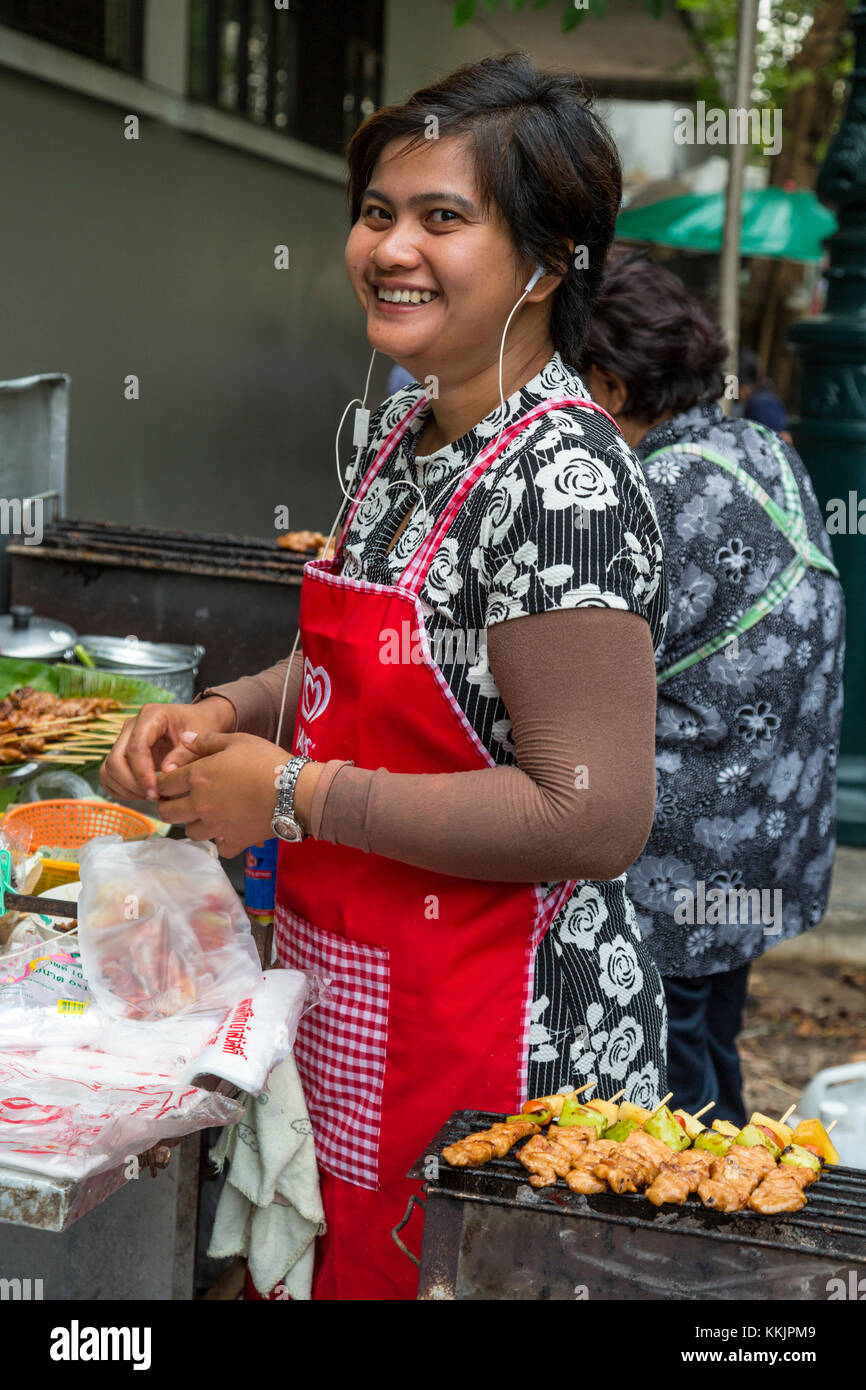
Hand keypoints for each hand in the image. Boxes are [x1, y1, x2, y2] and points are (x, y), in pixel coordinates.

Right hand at [99, 696, 235, 802]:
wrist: (199, 720)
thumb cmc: (201, 726)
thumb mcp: (201, 738)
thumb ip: (184, 754)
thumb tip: (166, 771)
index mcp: (151, 715)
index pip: (136, 748)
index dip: (143, 774)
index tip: (156, 793)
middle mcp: (132, 725)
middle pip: (115, 760)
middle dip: (132, 785)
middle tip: (155, 797)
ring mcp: (124, 738)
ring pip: (108, 770)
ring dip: (126, 789)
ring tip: (152, 796)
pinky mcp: (122, 752)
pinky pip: (109, 775)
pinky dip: (121, 789)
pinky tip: (143, 794)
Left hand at [156, 731, 322, 857]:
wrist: (295, 790)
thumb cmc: (266, 760)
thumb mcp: (237, 740)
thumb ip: (207, 741)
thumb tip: (184, 738)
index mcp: (198, 777)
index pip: (163, 784)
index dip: (162, 782)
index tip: (168, 782)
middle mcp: (201, 804)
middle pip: (167, 813)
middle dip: (167, 805)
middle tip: (177, 801)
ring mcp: (217, 826)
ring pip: (190, 832)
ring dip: (194, 823)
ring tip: (205, 815)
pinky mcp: (234, 841)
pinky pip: (219, 847)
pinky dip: (222, 841)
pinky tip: (229, 830)